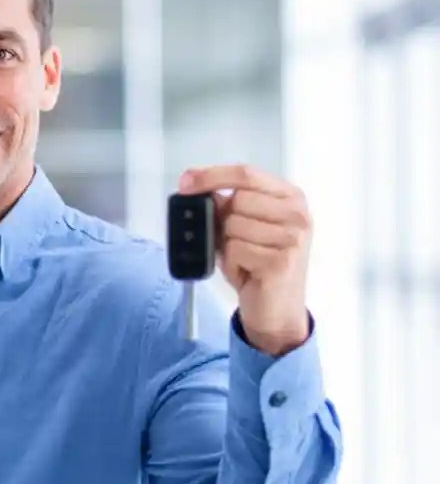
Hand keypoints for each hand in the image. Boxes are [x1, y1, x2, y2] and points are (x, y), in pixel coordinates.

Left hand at [179, 164, 311, 355]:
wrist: (276, 310)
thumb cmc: (259, 265)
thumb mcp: (241, 228)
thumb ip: (225, 205)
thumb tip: (194, 184)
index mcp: (290, 198)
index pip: (246, 173)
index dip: (211, 175)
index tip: (186, 181)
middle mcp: (297, 214)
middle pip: (237, 200)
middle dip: (225, 222)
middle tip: (238, 243)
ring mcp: (293, 238)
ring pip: (232, 225)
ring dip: (229, 247)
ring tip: (246, 260)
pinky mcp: (281, 261)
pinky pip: (235, 250)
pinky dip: (232, 265)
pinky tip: (248, 273)